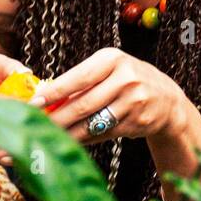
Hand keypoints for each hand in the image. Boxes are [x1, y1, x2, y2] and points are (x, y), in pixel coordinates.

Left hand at [31, 47, 193, 145]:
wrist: (166, 99)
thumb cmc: (127, 80)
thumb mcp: (109, 69)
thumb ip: (81, 81)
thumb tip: (45, 98)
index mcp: (112, 59)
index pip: (77, 77)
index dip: (54, 92)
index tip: (33, 103)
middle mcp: (125, 78)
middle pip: (83, 104)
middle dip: (55, 117)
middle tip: (34, 126)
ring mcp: (134, 102)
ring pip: (92, 123)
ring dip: (67, 132)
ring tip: (48, 136)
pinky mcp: (137, 123)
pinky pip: (103, 134)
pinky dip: (84, 139)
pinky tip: (71, 141)